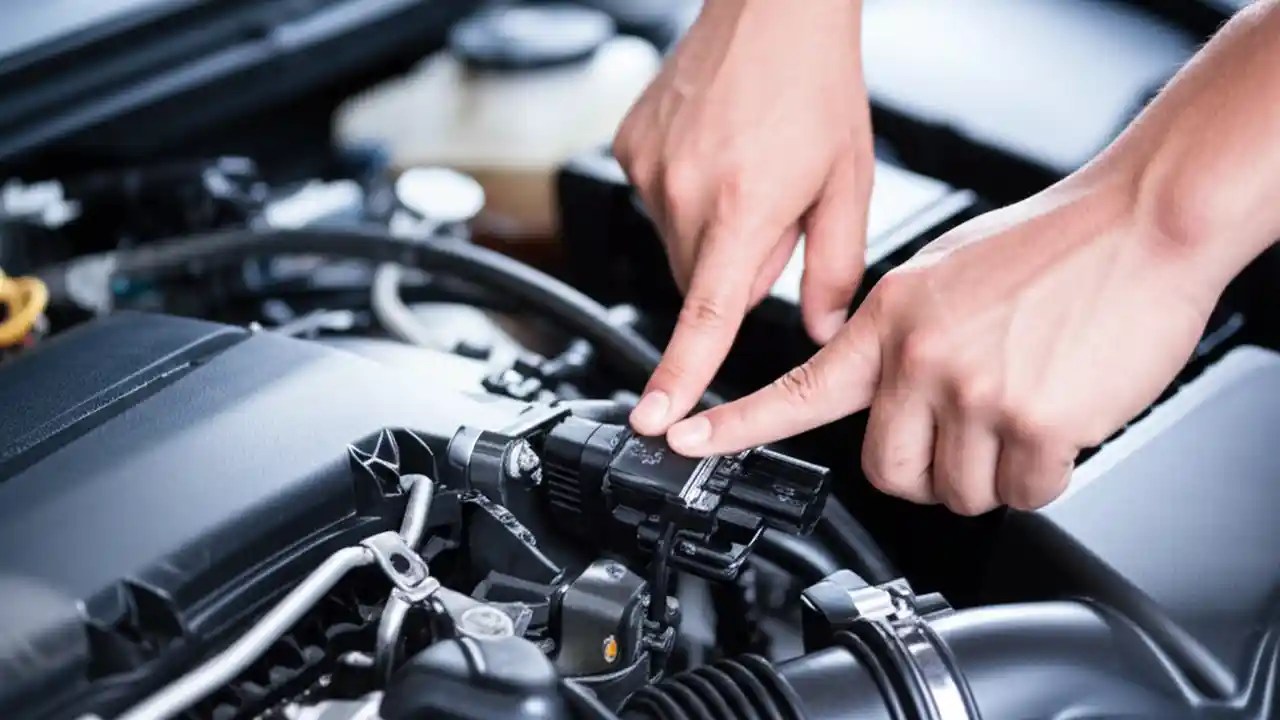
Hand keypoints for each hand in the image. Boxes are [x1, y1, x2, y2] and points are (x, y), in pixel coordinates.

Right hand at [616, 0, 873, 435]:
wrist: (769, 8)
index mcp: (745, 208)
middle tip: (772, 209)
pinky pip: (656, 203)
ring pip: (677, 244)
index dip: (680, 375)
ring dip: (711, 231)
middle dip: (736, 268)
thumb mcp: (848, 182)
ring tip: (744, 171)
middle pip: (701, 283)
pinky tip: (715, 154)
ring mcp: (648, 169)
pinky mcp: (628, 148)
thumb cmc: (814, 84)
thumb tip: (820, 327)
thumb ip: (834, 268)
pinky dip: (686, 195)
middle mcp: (685, 192)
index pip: (707, 315)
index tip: (653, 419)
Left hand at [662, 172, 1222, 513]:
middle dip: (925, 473)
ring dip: (993, 472)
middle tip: (964, 437)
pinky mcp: (1033, 422)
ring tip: (1024, 406)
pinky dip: (1043, 473)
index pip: (797, 388)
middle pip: (887, 474)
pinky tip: (1058, 421)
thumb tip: (877, 384)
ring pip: (960, 492)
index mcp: (887, 320)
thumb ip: (897, 333)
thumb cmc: (1053, 245)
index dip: (735, 425)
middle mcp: (918, 359)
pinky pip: (1024, 492)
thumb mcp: (942, 274)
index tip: (683, 441)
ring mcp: (972, 392)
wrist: (1141, 221)